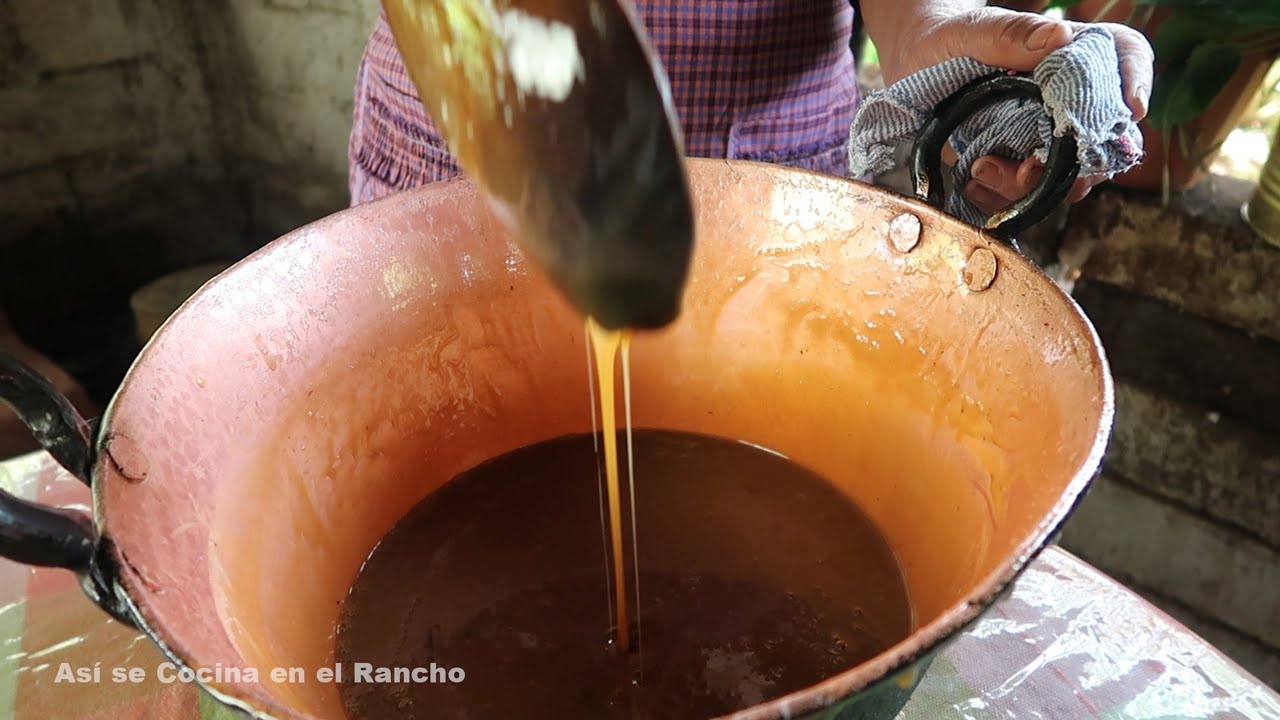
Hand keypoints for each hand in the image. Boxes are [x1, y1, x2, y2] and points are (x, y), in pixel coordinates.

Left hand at [878, 6, 1154, 213]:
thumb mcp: (971, 32)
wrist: (913, 68)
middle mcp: (1069, 98)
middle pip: (1105, 136)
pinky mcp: (1020, 164)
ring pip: (1069, 176)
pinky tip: (972, 181)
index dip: (1137, 80)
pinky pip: (1029, 195)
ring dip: (1032, 186)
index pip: (1126, 55)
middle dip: (1074, 163)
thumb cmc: (946, 40)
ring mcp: (1047, 135)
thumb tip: (1058, 35)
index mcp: (1070, 53)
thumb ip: (1010, 33)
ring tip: (980, 168)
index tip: (1133, 108)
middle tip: (1026, 166)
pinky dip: (1003, 198)